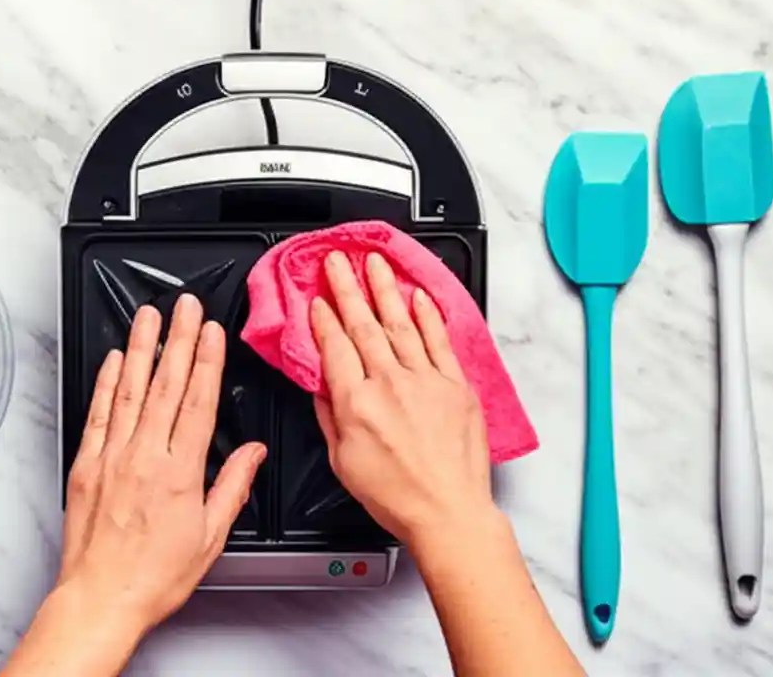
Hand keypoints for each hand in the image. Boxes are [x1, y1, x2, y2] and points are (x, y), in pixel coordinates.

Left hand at [59, 296, 266, 637]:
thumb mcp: (211, 536)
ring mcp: (111, 457)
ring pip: (128, 390)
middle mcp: (144, 457)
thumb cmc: (153, 577)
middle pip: (164, 385)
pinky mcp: (85, 465)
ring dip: (139, 348)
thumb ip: (232, 486)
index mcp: (180, 473)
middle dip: (176, 339)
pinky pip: (98, 414)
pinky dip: (105, 383)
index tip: (210, 331)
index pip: (197, 402)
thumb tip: (253, 454)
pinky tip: (112, 360)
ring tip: (147, 317)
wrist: (100, 599)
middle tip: (183, 305)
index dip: (205, 361)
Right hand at [310, 251, 493, 547]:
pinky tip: (419, 296)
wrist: (447, 511)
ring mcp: (425, 381)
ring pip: (400, 323)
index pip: (334, 347)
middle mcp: (390, 384)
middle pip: (363, 325)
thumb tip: (322, 388)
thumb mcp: (343, 462)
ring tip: (375, 262)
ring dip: (384, 289)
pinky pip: (439, 341)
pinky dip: (428, 316)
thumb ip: (330, 418)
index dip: (323, 319)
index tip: (317, 299)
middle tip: (336, 261)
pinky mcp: (455, 386)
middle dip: (346, 288)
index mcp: (356, 403)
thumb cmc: (396, 496)